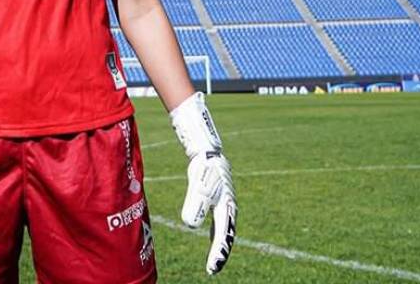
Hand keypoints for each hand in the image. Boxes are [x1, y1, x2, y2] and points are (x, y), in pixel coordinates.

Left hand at [170, 92, 236, 274]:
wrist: (207, 151)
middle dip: (221, 252)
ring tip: (214, 260)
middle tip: (213, 268)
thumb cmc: (204, 168)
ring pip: (224, 228)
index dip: (218, 252)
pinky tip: (210, 238)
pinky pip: (219, 220)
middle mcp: (228, 207)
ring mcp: (224, 203)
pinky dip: (216, 231)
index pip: (224, 235)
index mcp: (227, 206)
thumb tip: (190, 225)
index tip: (212, 267)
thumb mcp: (198, 186)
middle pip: (227, 234)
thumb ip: (195, 204)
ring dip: (219, 243)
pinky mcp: (218, 199)